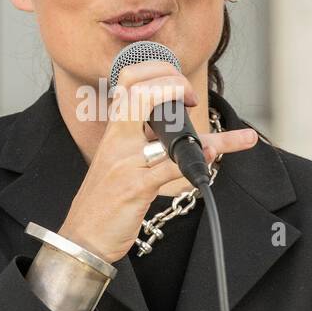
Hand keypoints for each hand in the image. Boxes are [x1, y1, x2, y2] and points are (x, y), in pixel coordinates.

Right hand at [57, 60, 259, 263]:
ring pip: (158, 130)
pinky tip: (211, 158)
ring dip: (197, 130)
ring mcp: (125, 163)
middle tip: (191, 99)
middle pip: (138, 91)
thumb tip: (189, 133)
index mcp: (115, 130)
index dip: (157, 72)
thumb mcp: (120, 163)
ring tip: (229, 138)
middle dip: (171, 82)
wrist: (82, 238)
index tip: (182, 88)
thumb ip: (147, 143)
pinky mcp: (134, 188)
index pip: (129, 80)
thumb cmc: (105, 200)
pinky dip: (194, 162)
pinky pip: (168, 170)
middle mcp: (117, 141)